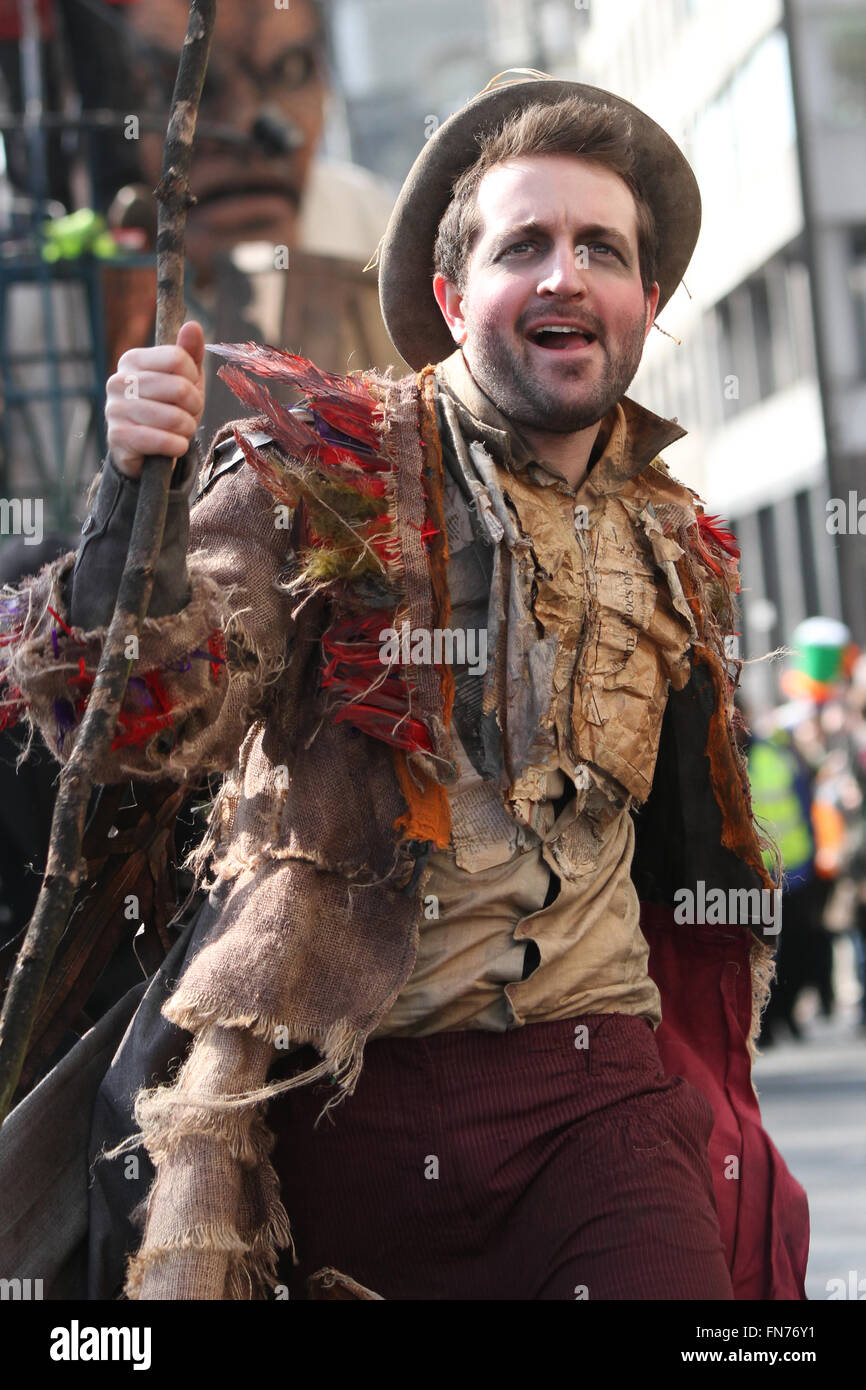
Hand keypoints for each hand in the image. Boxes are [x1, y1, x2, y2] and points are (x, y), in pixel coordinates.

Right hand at [105, 320, 205, 478]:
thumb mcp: (184, 379)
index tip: (190, 388)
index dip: (193, 378)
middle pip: (179, 388)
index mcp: (132, 360)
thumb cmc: (168, 408)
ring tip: (182, 430)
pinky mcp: (116, 437)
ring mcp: (114, 409)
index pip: (177, 358)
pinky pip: (160, 440)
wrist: (146, 450)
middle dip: (194, 406)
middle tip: (189, 414)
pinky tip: (175, 445)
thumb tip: (192, 326)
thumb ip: (189, 353)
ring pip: (173, 417)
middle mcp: (118, 381)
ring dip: (187, 428)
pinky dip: (177, 446)